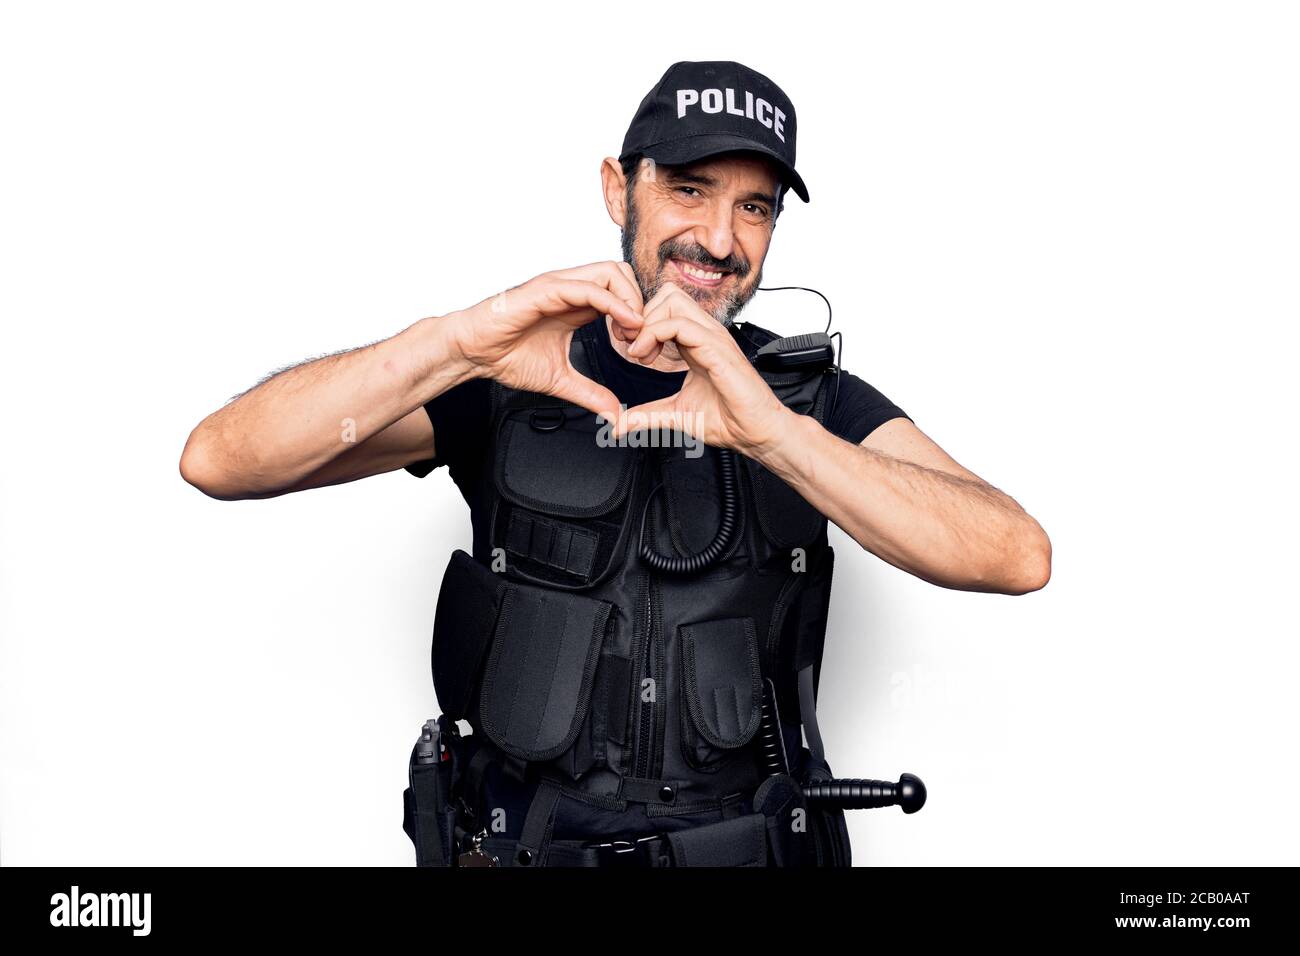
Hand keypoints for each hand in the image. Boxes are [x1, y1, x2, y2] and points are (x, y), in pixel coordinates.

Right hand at [450, 261, 643, 421]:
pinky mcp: (546, 290)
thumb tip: (614, 413)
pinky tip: (623, 324)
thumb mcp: (560, 379)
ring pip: (610, 272)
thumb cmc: (506, 356)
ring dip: (630, 300)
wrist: (473, 352)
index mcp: (577, 306)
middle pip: (622, 274)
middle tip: (638, 336)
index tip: (637, 347)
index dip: (637, 316)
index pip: (621, 293)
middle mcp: (571, 290)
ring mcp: (560, 287)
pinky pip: (588, 288)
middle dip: (640, 302)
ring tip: (631, 331)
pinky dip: (612, 303)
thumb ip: (590, 393)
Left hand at [606, 282, 791, 453]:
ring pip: (672, 301)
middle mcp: (705, 333)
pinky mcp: (717, 348)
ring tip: (639, 353)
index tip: (630, 350)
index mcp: (697, 342)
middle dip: (641, 316)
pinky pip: (681, 324)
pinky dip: (654, 334)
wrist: (756, 432)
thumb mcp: (676, 414)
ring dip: (647, 323)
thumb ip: (647, 415)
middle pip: (667, 294)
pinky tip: (645, 357)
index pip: (666, 308)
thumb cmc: (729, 419)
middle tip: (631, 347)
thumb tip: (620, 425)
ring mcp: (713, 337)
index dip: (641, 323)